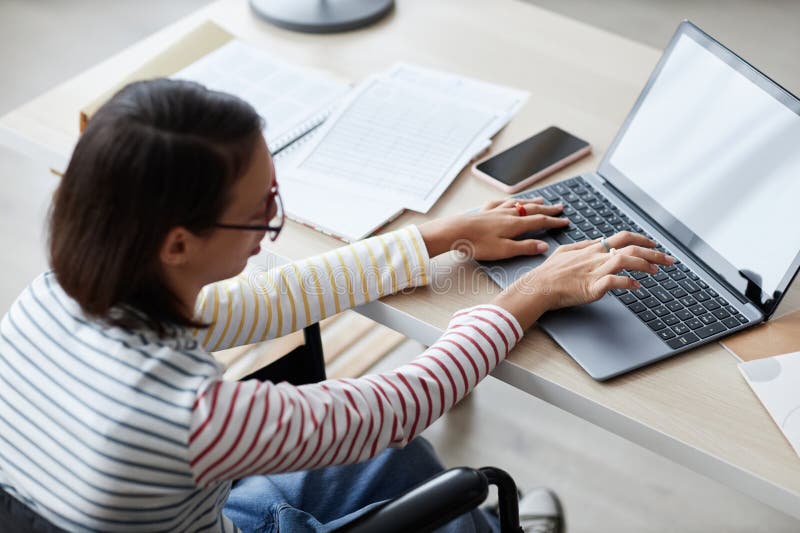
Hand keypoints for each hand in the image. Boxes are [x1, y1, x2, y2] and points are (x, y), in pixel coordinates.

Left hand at [418, 197, 568, 259]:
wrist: (453, 231)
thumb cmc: (477, 244)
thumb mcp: (504, 250)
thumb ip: (525, 247)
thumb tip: (545, 246)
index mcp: (515, 224)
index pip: (540, 221)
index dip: (554, 221)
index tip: (565, 221)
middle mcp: (508, 214)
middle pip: (533, 209)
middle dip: (548, 209)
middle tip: (560, 208)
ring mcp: (496, 210)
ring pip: (519, 203)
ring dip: (532, 202)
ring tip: (541, 200)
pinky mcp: (484, 210)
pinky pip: (502, 202)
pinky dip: (511, 200)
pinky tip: (511, 201)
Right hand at [491, 232, 673, 329]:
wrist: (538, 287)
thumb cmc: (549, 272)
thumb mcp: (565, 252)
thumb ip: (583, 245)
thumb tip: (598, 240)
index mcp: (591, 249)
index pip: (621, 237)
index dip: (641, 239)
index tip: (655, 245)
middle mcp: (595, 257)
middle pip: (630, 247)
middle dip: (654, 253)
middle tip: (669, 260)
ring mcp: (594, 271)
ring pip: (625, 260)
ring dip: (644, 265)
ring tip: (656, 272)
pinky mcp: (591, 287)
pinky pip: (614, 281)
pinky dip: (628, 283)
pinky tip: (636, 287)